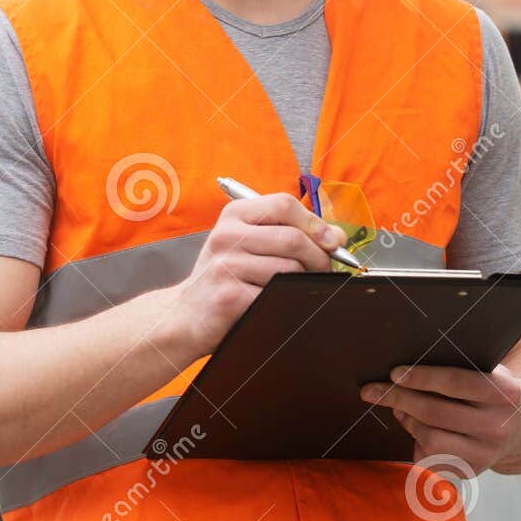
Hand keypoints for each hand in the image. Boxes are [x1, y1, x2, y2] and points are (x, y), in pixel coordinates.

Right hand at [165, 192, 345, 357]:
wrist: (185, 315)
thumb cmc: (224, 277)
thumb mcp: (248, 244)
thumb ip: (289, 233)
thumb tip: (336, 235)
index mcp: (234, 215)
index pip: (284, 205)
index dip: (314, 222)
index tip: (331, 240)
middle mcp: (227, 235)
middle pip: (292, 238)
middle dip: (319, 257)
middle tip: (324, 271)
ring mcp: (226, 265)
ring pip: (289, 269)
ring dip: (304, 282)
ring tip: (297, 287)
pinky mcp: (230, 296)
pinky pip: (277, 295)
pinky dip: (286, 300)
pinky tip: (277, 302)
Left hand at [361, 364, 520, 474]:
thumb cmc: (492, 389)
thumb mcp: (487, 370)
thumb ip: (456, 366)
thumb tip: (402, 371)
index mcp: (504, 392)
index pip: (456, 382)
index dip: (422, 376)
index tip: (394, 372)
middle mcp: (498, 426)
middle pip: (436, 412)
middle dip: (399, 398)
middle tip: (373, 390)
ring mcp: (486, 454)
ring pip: (430, 438)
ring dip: (407, 421)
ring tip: (400, 408)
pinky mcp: (472, 472)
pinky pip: (431, 459)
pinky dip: (416, 443)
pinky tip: (416, 430)